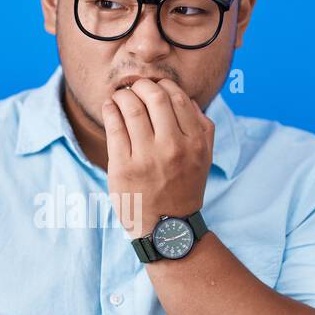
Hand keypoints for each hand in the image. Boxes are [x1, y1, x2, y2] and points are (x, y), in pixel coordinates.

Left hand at [102, 77, 213, 238]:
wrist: (168, 229)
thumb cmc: (184, 189)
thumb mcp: (204, 159)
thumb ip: (203, 128)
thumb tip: (188, 99)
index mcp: (195, 142)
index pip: (178, 97)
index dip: (163, 85)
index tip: (153, 86)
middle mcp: (173, 147)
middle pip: (154, 97)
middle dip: (141, 85)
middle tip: (134, 87)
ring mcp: (147, 157)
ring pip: (132, 108)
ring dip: (123, 95)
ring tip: (120, 97)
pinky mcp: (123, 167)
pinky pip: (114, 128)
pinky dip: (110, 110)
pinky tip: (110, 107)